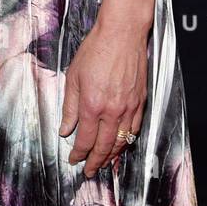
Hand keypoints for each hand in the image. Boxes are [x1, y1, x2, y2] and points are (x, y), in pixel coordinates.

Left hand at [58, 21, 147, 175]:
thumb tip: (65, 129)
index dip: (78, 154)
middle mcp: (112, 110)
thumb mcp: (73, 76)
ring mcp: (129, 108)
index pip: (84, 139)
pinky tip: (121, 146)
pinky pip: (134, 130)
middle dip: (95, 162)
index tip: (73, 160)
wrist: (122, 34)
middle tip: (90, 171)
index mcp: (91, 104)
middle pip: (103, 146)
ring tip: (104, 165)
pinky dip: (127, 142)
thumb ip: (69, 106)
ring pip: (121, 141)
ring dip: (111, 156)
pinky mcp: (140, 102)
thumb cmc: (96, 50)